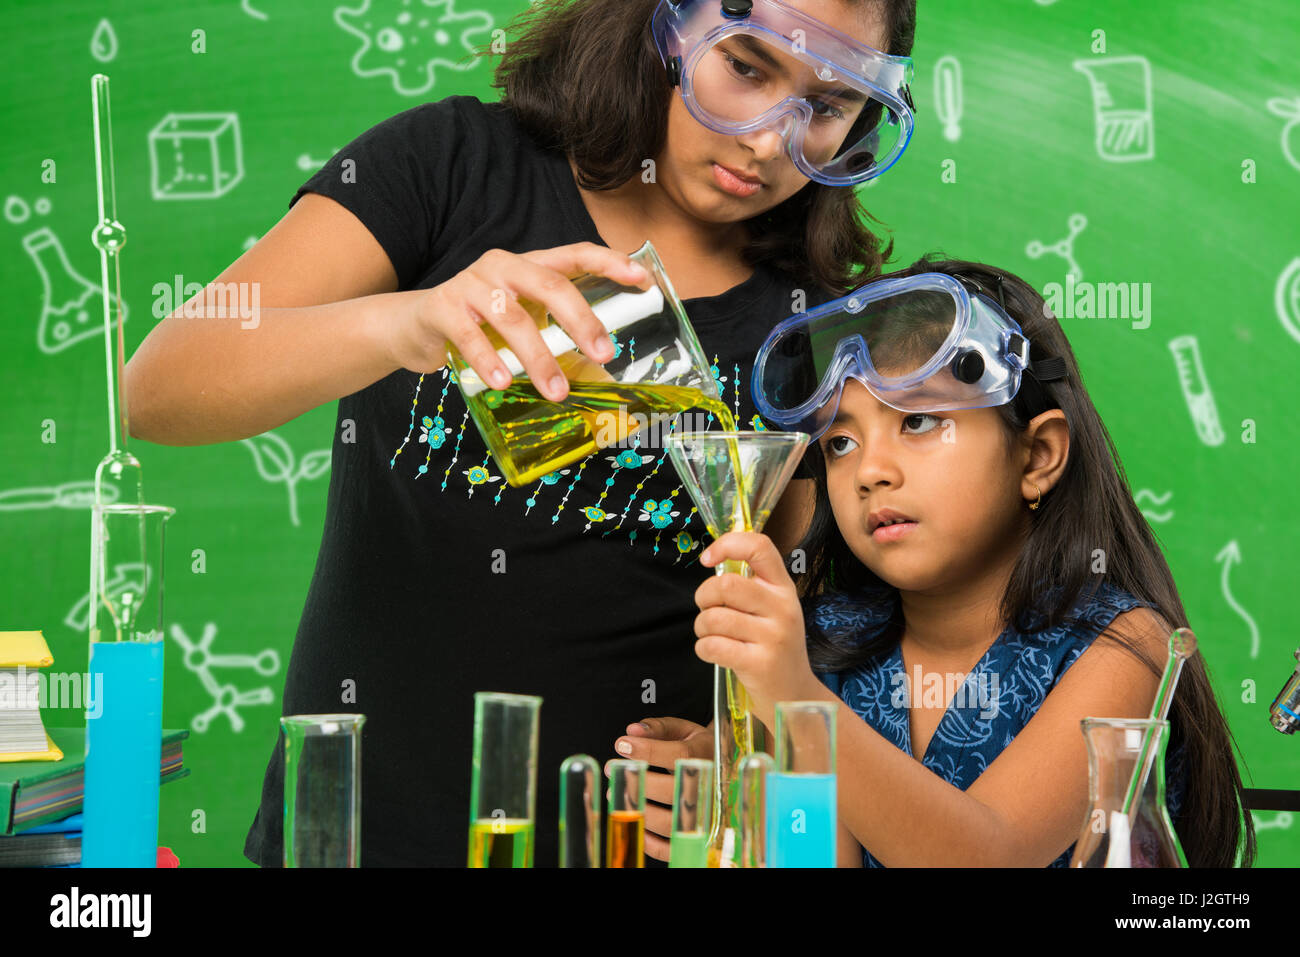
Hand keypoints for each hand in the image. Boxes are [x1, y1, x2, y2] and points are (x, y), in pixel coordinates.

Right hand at [378, 242, 649, 399]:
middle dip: (581, 320)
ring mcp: (470, 284)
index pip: (574, 254)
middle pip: (549, 284)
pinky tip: (505, 382)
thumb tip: (603, 368)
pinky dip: (490, 361)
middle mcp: (502, 266)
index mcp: (527, 265)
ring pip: (511, 316)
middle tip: (604, 354)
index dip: (610, 262)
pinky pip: (469, 335)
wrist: (412, 326)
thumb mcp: (520, 320)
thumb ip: (553, 331)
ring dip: (538, 357)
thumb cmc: (478, 325)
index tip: (642, 279)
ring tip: (556, 390)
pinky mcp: (442, 308)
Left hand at [607, 717, 711, 862]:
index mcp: (708, 756)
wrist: (726, 767)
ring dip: (638, 810)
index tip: (622, 745)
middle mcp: (710, 788)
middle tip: (613, 770)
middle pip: (673, 791)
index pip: (679, 755)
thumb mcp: (683, 729)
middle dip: (638, 782)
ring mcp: (705, 816)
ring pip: (670, 823)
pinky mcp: (696, 838)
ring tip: (616, 795)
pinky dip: (649, 842)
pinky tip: (634, 822)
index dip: (648, 751)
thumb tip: (633, 731)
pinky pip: (671, 849)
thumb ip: (659, 727)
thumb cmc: (699, 747)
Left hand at [696, 531, 827, 729]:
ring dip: (701, 627)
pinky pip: (712, 646)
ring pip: (714, 617)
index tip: (707, 560)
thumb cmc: (773, 648)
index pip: (759, 547)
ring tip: (711, 635)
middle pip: (725, 584)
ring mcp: (773, 637)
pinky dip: (703, 648)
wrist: (795, 696)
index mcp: (784, 588)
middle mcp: (783, 608)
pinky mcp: (760, 664)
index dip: (727, 544)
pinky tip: (714, 653)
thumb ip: (750, 585)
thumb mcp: (773, 611)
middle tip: (707, 611)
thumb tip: (713, 559)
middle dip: (703, 597)